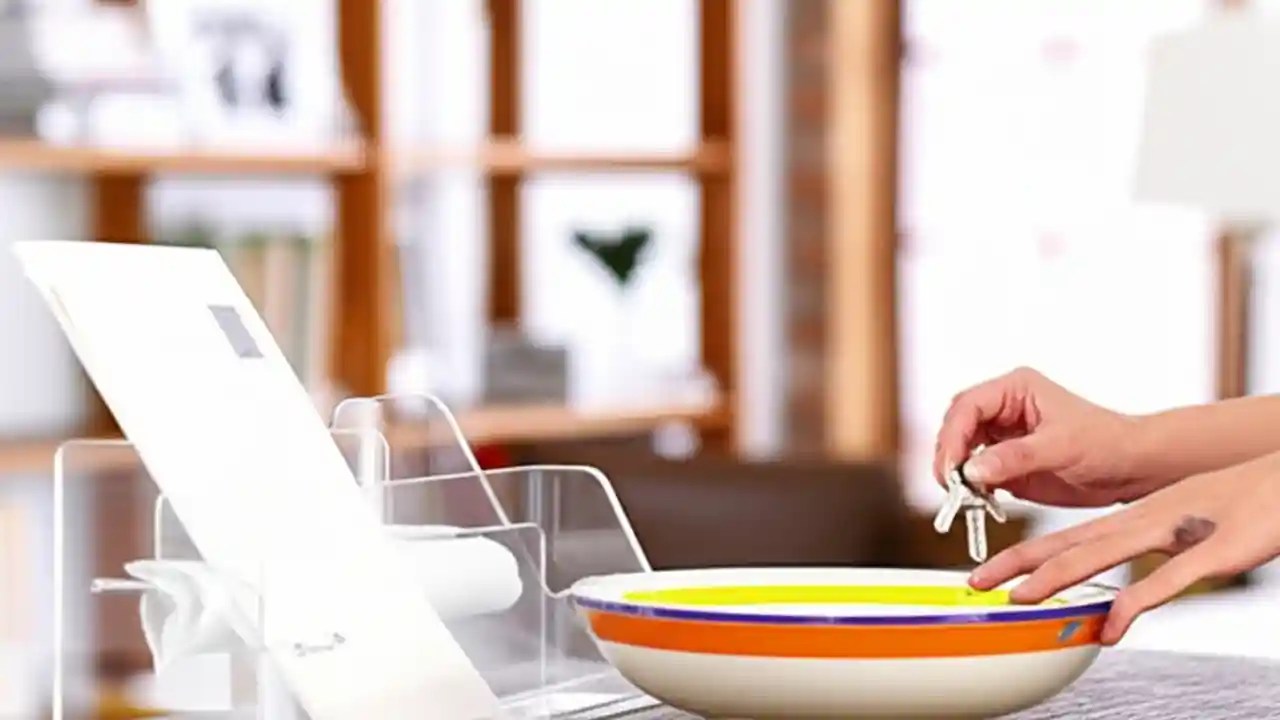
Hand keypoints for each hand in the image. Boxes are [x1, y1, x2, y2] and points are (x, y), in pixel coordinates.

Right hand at [934, 367, 1157, 506]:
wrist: (1132, 470)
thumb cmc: (1108, 443)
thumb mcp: (1061, 447)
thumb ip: (1014, 458)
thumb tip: (972, 469)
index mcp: (1015, 390)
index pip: (968, 406)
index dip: (954, 435)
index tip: (951, 465)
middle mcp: (1004, 410)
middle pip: (956, 426)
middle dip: (949, 454)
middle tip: (950, 483)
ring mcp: (1002, 438)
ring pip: (960, 451)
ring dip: (956, 473)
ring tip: (963, 494)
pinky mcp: (1005, 464)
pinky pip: (975, 474)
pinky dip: (970, 488)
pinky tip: (976, 499)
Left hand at [969, 453, 1279, 643]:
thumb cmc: (1248, 502)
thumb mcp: (1190, 529)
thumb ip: (1156, 557)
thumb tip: (1123, 592)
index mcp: (1139, 517)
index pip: (1069, 537)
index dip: (1024, 555)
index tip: (989, 573)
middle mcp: (1147, 520)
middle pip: (1071, 543)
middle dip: (1019, 564)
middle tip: (977, 585)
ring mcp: (1179, 533)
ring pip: (1106, 553)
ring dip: (1058, 577)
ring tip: (1020, 598)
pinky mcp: (1216, 551)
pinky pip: (1170, 579)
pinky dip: (1136, 602)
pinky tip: (1111, 625)